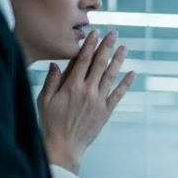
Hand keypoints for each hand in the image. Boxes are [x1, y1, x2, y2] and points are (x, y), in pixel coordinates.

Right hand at [37, 30, 134, 173]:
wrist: (64, 145)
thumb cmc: (50, 122)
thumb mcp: (44, 100)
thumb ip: (51, 81)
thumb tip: (56, 64)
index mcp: (71, 86)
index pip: (82, 60)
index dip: (90, 45)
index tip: (95, 33)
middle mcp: (87, 91)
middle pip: (99, 64)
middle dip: (107, 47)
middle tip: (114, 33)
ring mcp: (99, 101)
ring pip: (111, 76)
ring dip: (118, 60)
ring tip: (125, 47)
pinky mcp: (106, 111)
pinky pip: (118, 94)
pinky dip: (126, 83)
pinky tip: (133, 73)